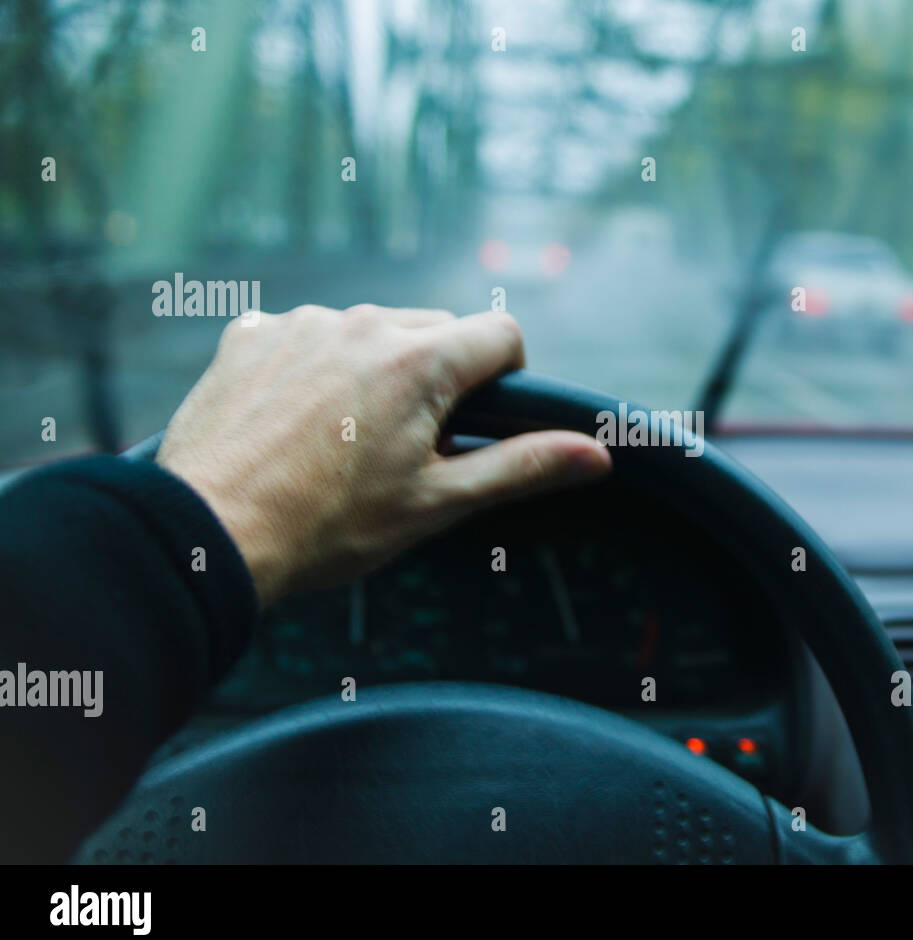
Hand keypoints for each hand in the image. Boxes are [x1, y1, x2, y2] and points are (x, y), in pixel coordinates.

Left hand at [157, 305, 611, 606]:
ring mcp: (301, 324)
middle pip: (436, 329)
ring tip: (343, 440)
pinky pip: (306, 334)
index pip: (501, 332)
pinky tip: (295, 422)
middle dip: (439, 376)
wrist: (208, 533)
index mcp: (420, 362)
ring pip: (370, 330)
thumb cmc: (328, 527)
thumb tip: (596, 454)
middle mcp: (364, 323)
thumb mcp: (437, 504)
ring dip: (374, 369)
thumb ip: (522, 467)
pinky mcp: (251, 335)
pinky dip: (314, 366)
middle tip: (410, 444)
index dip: (507, 374)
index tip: (482, 418)